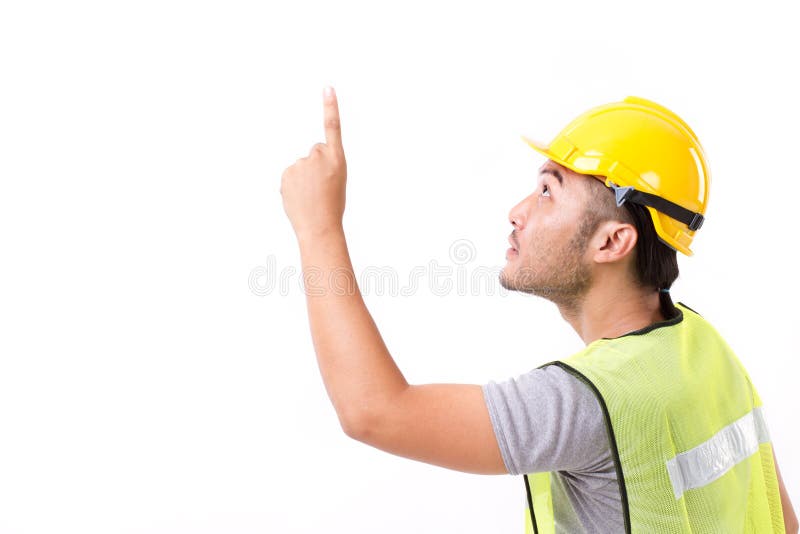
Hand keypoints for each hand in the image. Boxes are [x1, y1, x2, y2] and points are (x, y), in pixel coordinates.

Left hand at [280, 86, 346, 239]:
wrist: (319, 227)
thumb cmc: (332, 207)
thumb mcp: (337, 181)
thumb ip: (323, 165)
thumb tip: (302, 164)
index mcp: (337, 159)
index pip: (332, 127)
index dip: (330, 107)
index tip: (328, 88)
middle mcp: (318, 156)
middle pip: (314, 153)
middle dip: (315, 166)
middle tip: (321, 187)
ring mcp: (301, 164)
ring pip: (301, 166)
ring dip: (304, 178)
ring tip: (311, 196)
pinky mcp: (286, 174)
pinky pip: (290, 176)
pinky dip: (293, 186)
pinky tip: (300, 198)